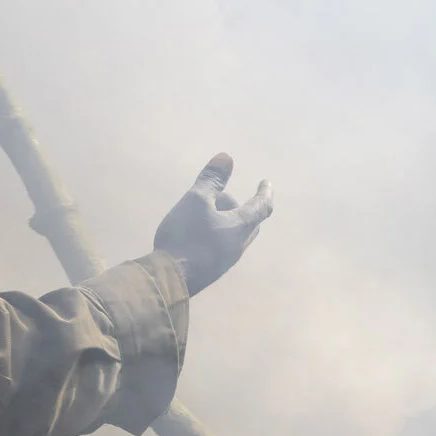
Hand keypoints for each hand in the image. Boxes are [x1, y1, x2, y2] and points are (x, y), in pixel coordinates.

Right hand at [153, 153, 273, 293]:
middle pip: (251, 223)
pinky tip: (199, 234)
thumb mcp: (196, 200)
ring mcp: (227, 261)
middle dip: (243, 208)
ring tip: (208, 213)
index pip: (262, 206)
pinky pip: (222, 247)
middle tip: (226, 198)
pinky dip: (217, 235)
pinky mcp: (213, 270)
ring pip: (235, 236)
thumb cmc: (186, 235)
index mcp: (241, 226)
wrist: (170, 278)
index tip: (265, 182)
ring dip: (227, 222)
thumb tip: (226, 157)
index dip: (264, 192)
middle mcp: (239, 245)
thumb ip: (211, 180)